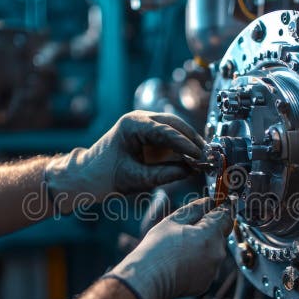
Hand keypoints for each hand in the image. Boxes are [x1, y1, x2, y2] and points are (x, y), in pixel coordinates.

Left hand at [45, 111, 203, 211]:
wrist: (91, 176)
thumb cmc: (108, 176)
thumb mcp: (136, 179)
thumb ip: (164, 175)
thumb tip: (190, 171)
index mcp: (132, 124)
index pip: (165, 131)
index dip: (185, 144)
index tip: (200, 155)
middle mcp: (141, 119)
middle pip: (175, 124)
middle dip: (193, 140)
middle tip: (208, 156)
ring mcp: (147, 124)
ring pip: (177, 128)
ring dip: (191, 142)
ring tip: (205, 159)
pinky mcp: (153, 135)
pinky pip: (174, 137)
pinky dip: (185, 147)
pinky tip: (196, 159)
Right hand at [103, 198, 234, 298]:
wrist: (148, 279)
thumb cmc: (157, 249)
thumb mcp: (173, 221)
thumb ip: (196, 208)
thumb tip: (210, 201)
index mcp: (210, 235)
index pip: (226, 216)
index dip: (222, 208)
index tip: (218, 203)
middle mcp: (217, 253)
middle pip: (219, 235)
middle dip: (207, 230)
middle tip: (184, 230)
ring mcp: (213, 270)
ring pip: (212, 251)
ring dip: (202, 247)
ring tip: (178, 249)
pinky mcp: (206, 283)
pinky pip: (206, 267)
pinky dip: (197, 263)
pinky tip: (180, 262)